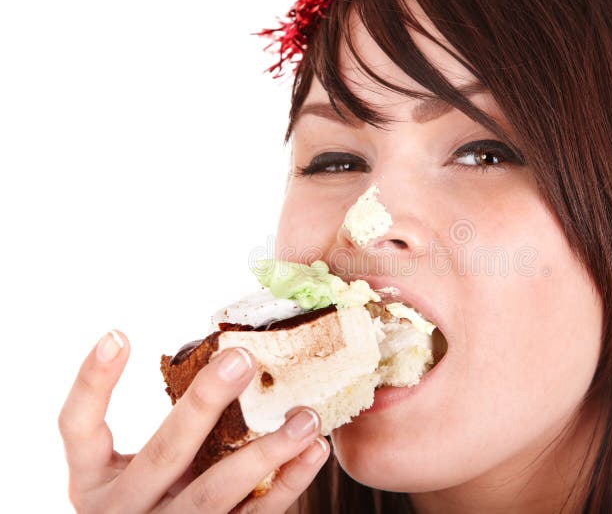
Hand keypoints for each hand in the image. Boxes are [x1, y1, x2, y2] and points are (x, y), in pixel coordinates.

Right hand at [59, 330, 328, 512]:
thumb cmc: (147, 505)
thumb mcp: (129, 477)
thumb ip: (165, 435)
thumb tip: (223, 362)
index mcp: (92, 482)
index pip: (77, 428)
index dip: (93, 382)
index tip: (119, 334)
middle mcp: (122, 510)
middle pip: (165, 452)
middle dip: (206, 403)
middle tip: (242, 359)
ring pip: (216, 491)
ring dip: (266, 451)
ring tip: (304, 416)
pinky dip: (289, 484)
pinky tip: (313, 451)